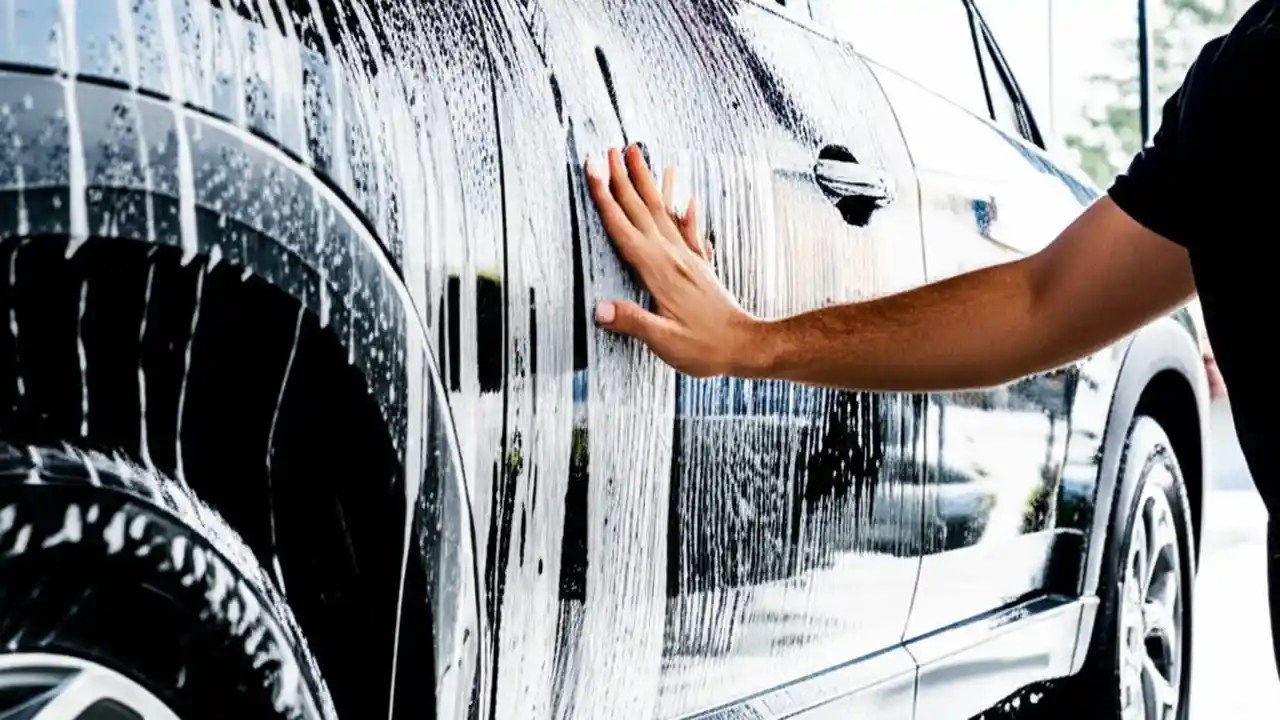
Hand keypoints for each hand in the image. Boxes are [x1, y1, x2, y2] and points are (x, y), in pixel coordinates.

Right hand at [586, 146, 760, 377]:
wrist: (747, 346)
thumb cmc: (706, 348)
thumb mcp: (665, 342)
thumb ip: (633, 322)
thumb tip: (600, 309)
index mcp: (659, 272)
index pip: (624, 229)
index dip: (605, 199)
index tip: (593, 170)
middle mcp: (673, 258)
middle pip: (642, 210)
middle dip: (623, 178)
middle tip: (609, 149)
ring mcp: (688, 259)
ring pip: (664, 212)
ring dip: (649, 183)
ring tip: (640, 157)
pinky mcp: (700, 267)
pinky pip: (690, 230)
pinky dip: (685, 211)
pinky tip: (687, 198)